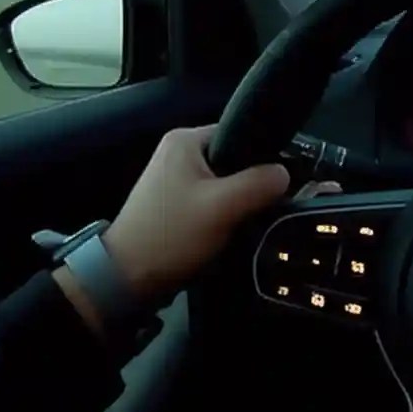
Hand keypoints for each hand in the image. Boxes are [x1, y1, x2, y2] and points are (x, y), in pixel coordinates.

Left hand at [99, 125, 290, 303]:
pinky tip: (233, 229)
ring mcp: (174, 179)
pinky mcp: (175, 203)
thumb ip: (259, 183)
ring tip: (251, 220)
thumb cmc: (172, 234)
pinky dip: (225, 213)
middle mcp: (178, 152)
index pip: (241, 134)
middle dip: (252, 184)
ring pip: (226, 183)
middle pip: (235, 160)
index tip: (281, 183)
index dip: (264, 157)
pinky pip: (213, 200)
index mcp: (185, 140)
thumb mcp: (222, 206)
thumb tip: (285, 173)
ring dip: (240, 202)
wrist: (127, 278)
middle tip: (268, 206)